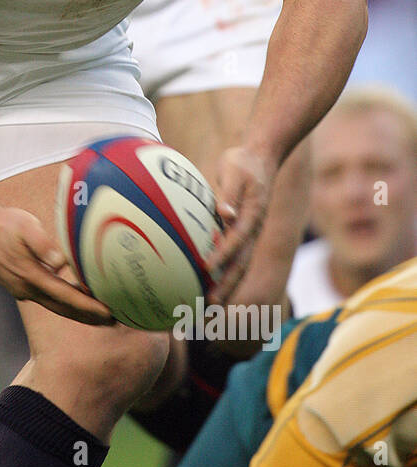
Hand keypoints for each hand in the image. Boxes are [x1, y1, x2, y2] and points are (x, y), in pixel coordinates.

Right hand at [0, 204, 115, 324]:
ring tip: (98, 316)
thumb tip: (60, 261)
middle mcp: (26, 288)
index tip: (108, 312)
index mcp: (31, 276)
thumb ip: (43, 244)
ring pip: (54, 306)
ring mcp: (20, 289)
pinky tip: (72, 299)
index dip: (88, 306)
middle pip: (63, 309)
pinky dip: (63, 303)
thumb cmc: (4, 224)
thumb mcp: (25, 227)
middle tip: (113, 321)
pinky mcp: (17, 286)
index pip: (66, 296)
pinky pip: (46, 299)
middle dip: (88, 317)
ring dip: (76, 313)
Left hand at [205, 147, 274, 304]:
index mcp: (252, 216)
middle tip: (210, 305)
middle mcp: (251, 231)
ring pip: (238, 267)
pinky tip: (206, 286)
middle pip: (240, 264)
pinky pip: (232, 259)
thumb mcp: (235, 170)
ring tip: (208, 307)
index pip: (236, 239)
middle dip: (226, 286)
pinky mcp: (241, 235)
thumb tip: (224, 212)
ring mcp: (248, 235)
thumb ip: (229, 192)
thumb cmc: (244, 162)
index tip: (207, 268)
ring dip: (225, 287)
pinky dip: (222, 274)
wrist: (260, 158)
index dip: (223, 255)